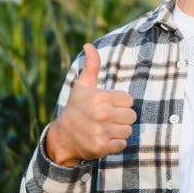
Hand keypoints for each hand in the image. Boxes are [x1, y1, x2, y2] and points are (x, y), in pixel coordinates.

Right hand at [45, 44, 136, 166]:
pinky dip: (116, 144)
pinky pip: (122, 144)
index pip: (129, 100)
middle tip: (107, 118)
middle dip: (122, 117)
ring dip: (119, 131)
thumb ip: (91, 66)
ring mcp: (102, 131)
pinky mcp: (102, 147)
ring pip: (128, 130)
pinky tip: (104, 139)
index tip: (108, 105)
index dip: (120, 103)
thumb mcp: (82, 86)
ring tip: (105, 128)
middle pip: (131, 116)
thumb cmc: (76, 108)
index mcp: (100, 97)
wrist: (62, 137)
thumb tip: (88, 45)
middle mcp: (102, 114)